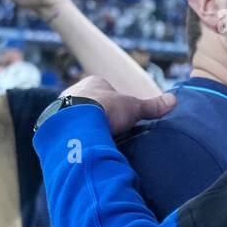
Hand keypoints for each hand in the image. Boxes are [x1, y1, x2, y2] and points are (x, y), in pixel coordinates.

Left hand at [60, 74, 174, 135]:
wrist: (76, 123)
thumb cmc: (106, 109)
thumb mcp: (133, 107)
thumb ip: (151, 106)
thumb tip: (173, 101)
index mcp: (93, 82)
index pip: (107, 91)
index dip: (115, 104)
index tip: (121, 118)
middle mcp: (75, 90)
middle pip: (91, 103)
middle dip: (99, 115)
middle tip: (109, 130)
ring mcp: (61, 106)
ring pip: (77, 116)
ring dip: (85, 125)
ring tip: (96, 139)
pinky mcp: (53, 123)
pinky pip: (66, 129)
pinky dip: (74, 135)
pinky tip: (82, 144)